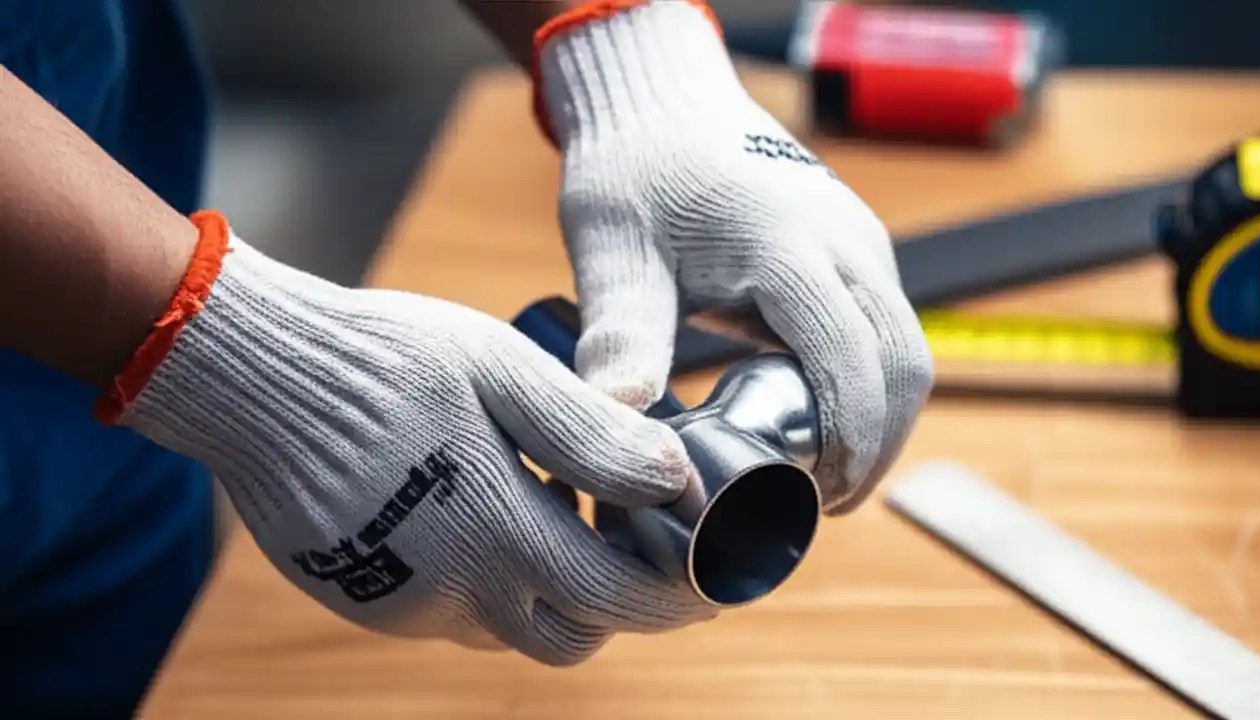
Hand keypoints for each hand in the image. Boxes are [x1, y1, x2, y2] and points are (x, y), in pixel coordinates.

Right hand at [102, 214, 711, 665]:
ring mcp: (403, 605)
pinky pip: (453, 617)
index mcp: (498, 536)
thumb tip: (675, 477)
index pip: (622, 599)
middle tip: (641, 546)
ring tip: (562, 517)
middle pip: (575, 636)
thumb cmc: (382, 361)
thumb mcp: (500, 374)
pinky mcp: (363, 599)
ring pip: (513, 632)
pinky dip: (493, 586)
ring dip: (555, 595)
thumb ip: (591, 432)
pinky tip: (485, 515)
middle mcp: (453, 594)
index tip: (709, 567)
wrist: (251, 377)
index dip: (681, 592)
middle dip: (623, 604)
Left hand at [536, 0, 934, 514]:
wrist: (665, 107)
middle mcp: (843, 241)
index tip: (824, 499)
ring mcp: (858, 241)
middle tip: (827, 504)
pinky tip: (819, 417)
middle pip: (904, 361)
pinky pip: (885, 326)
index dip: (851, 440)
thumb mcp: (613, 251)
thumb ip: (620, 335)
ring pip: (905, 346)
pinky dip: (868, 381)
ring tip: (825, 472)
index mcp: (788, 246)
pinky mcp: (855, 248)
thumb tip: (616, 421)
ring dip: (880, 415)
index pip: (853, 358)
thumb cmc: (636, 174)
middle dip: (879, 443)